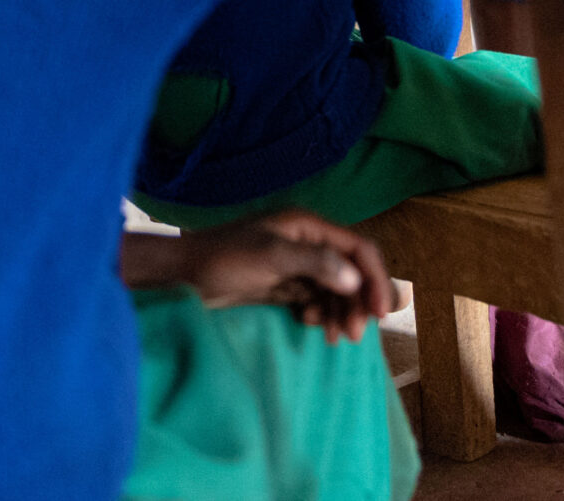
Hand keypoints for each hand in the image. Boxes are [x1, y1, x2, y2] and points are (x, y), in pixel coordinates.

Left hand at [169, 210, 395, 344]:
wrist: (183, 275)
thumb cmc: (222, 259)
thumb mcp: (269, 257)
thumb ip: (314, 263)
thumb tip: (354, 279)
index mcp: (307, 226)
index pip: (357, 248)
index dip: (375, 278)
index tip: (381, 312)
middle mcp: (306, 242)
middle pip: (350, 271)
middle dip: (357, 301)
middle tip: (355, 334)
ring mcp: (295, 264)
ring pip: (335, 289)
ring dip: (340, 312)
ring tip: (334, 337)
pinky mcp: (283, 284)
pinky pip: (316, 299)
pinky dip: (321, 314)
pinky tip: (313, 325)